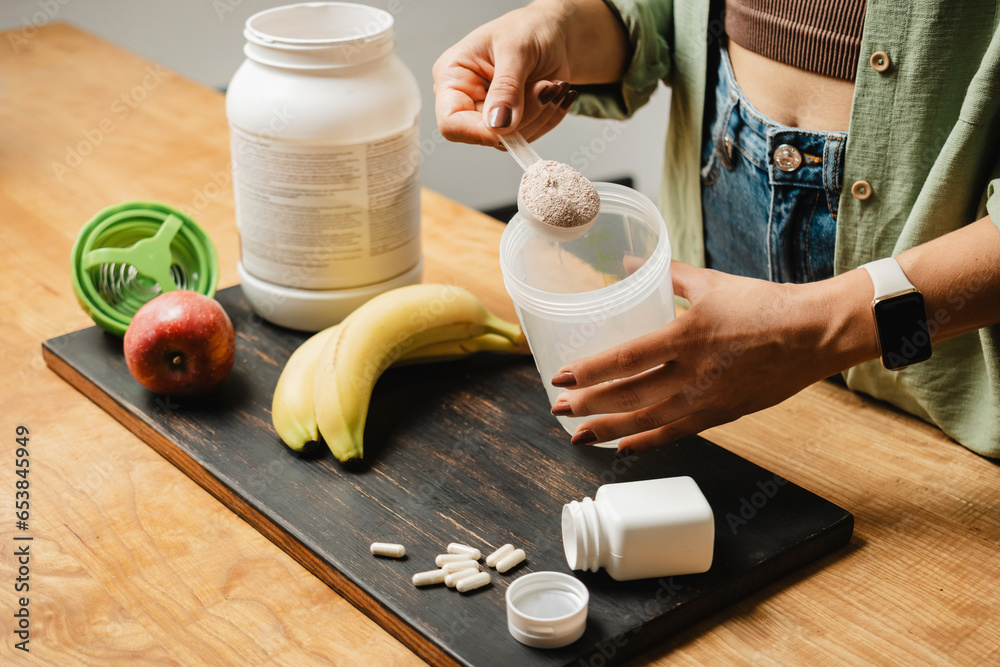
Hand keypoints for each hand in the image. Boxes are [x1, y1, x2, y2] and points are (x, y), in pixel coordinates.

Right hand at [432, 3, 575, 144]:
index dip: (479, 132)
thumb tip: (497, 125)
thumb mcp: (516, 49)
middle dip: (525, 116)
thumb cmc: (528, 28)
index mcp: (452, 77)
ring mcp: (490, 115)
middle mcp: (466, 100)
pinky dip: (549, 117)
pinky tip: (555, 93)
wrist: (553, 33)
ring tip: (554, 85)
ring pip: (512, 140)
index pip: (451, 122)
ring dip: (542, 115)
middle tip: (548, 87)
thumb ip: (506, 88)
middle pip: (487, 135)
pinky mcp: (511, 123)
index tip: (511, 125)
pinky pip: (529, 136)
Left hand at [549, 262, 877, 452]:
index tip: (561, 377)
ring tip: (579, 436)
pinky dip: (648, 441)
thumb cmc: (764, 304)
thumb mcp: (710, 283)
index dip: (590, 371)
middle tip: (559, 410)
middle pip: (629, 395)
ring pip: (648, 421)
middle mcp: (693, 372)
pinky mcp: (723, 414)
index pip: (626, 358)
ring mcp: (708, 398)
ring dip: (609, 429)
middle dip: (589, 405)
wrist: (815, 334)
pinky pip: (677, 433)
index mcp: (687, 335)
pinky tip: (624, 446)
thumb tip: (626, 264)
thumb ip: (665, 275)